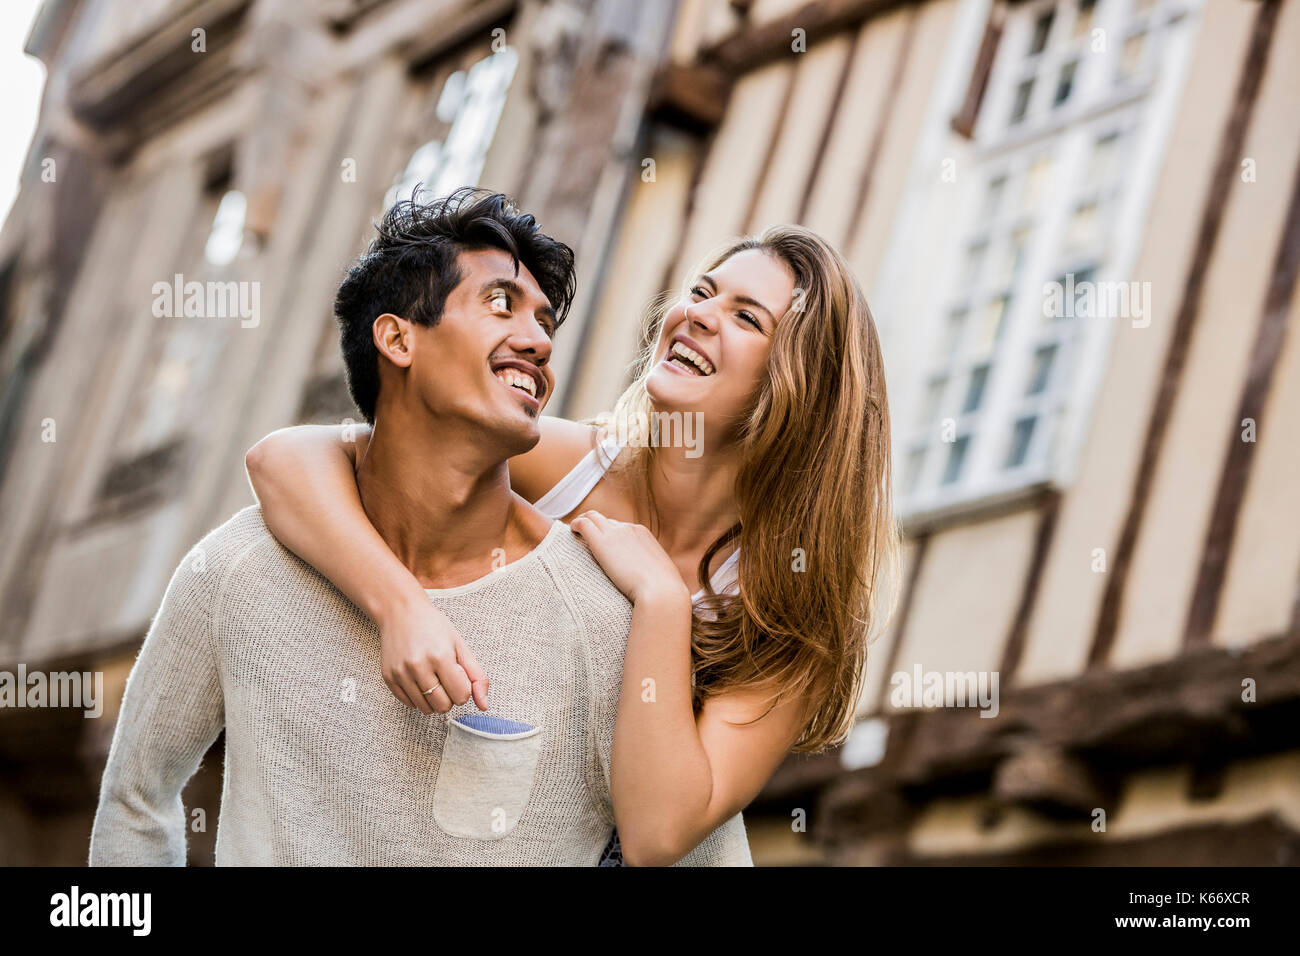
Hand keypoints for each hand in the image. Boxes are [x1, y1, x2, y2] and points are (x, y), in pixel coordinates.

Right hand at [376, 591, 489, 714]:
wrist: (400, 611)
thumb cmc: (434, 626)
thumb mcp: (460, 646)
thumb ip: (477, 676)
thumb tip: (485, 706)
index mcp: (441, 656)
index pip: (461, 696)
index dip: (464, 689)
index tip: (458, 675)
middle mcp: (418, 666)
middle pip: (443, 706)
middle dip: (450, 698)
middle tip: (446, 679)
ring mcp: (401, 673)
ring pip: (425, 709)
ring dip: (433, 700)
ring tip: (433, 679)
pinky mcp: (388, 677)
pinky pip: (409, 704)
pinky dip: (418, 698)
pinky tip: (419, 680)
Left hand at [569, 510, 688, 606]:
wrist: (660, 591)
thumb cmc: (663, 591)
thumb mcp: (660, 573)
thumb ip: (651, 569)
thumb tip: (651, 579)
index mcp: (642, 534)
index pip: (621, 527)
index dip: (609, 534)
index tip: (602, 544)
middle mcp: (628, 528)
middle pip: (606, 520)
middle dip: (595, 526)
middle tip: (584, 536)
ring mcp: (615, 533)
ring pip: (592, 517)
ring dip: (582, 522)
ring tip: (574, 532)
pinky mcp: (601, 542)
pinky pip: (584, 524)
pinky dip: (575, 525)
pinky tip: (571, 532)